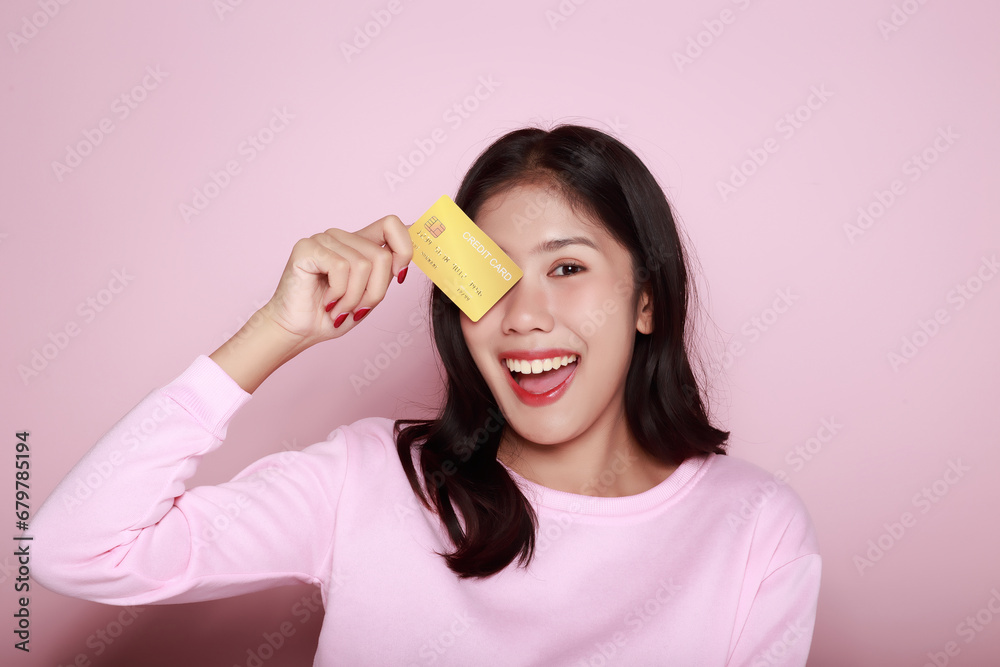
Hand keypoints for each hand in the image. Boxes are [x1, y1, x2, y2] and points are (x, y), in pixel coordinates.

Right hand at [261, 215, 412, 348]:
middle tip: (356, 309)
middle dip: (375, 292)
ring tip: (338, 308)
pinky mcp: (307, 247)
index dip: (405, 248)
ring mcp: (324, 239)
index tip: (399, 275)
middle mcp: (343, 236)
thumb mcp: (370, 295)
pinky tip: (326, 301)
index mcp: (360, 243)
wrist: (298, 331)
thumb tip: (412, 251)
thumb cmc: (331, 315)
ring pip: (364, 264)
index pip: (393, 224)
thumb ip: (388, 272)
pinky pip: (341, 268)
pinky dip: (338, 293)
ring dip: (354, 297)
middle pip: (383, 255)